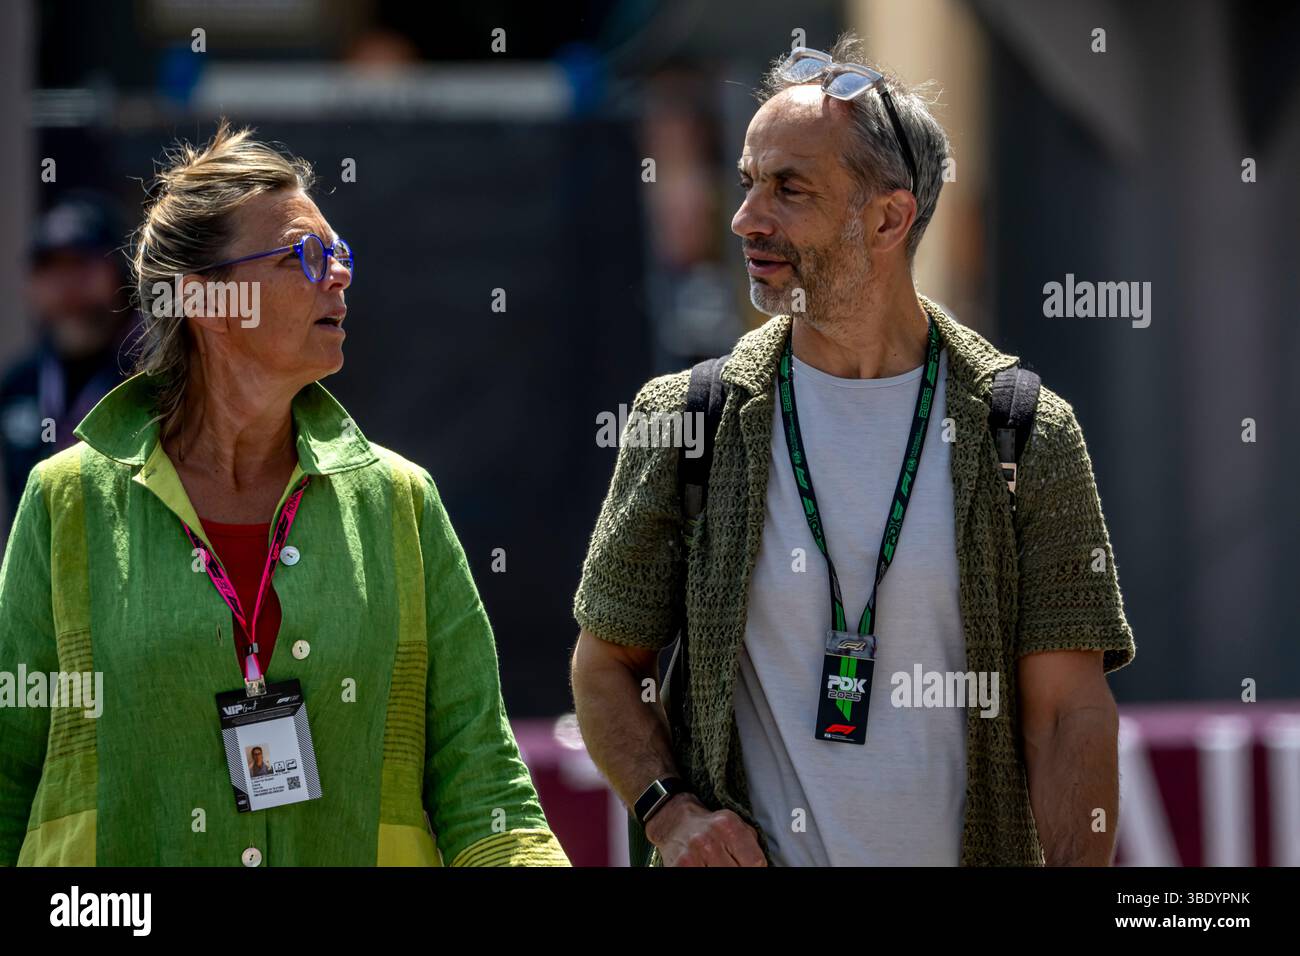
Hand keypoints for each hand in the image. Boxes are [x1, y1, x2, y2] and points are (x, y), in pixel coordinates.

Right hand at [644, 792, 766, 865]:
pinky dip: (707, 874)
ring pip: (721, 876)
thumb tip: (763, 865)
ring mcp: (694, 855)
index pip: (756, 862)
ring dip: (723, 872)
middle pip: (739, 872)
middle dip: (739, 870)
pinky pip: (703, 876)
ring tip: (719, 865)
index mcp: (729, 826)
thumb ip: (750, 842)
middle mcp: (710, 840)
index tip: (751, 867)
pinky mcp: (681, 866)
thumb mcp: (734, 823)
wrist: (674, 820)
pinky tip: (707, 867)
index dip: (755, 868)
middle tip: (733, 864)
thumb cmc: (708, 825)